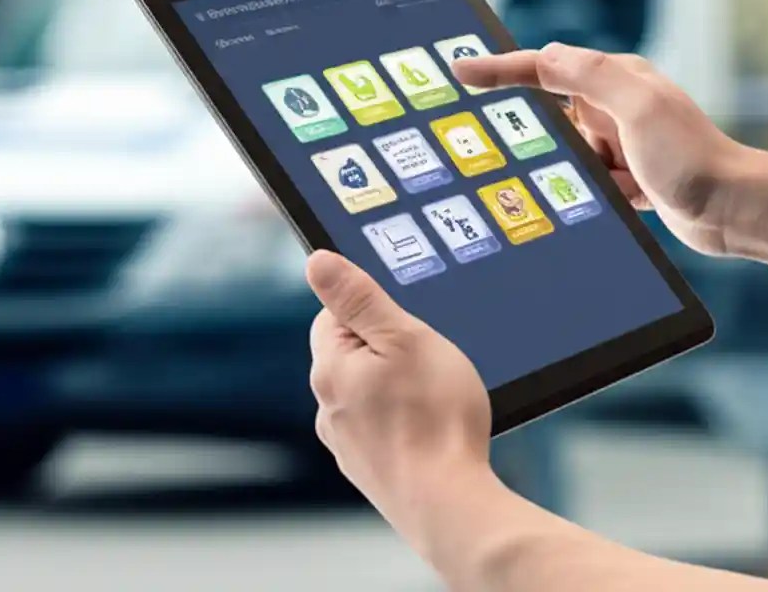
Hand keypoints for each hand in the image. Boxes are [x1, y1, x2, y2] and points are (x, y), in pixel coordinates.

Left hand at [305, 250, 493, 548]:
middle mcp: (329, 408)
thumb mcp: (404, 337)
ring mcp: (349, 444)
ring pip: (370, 395)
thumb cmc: (435, 419)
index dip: (372, 310)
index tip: (405, 321)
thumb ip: (360, 297)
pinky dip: (406, 425)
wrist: (450, 505)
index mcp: (331, 368)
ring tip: (436, 398)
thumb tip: (317, 261)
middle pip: (352, 355)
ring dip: (398, 390)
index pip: (333, 316)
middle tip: (428, 360)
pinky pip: (385, 431)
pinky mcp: (372, 471)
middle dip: (387, 350)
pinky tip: (434, 431)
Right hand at [454, 44, 748, 255]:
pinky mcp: (624, 180)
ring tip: (599, 182)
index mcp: (616, 80)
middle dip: (537, 136)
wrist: (732, 210)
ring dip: (569, 173)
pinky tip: (605, 201)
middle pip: (551, 115)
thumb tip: (543, 54)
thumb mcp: (636, 107)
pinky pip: (584, 183)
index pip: (545, 66)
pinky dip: (587, 194)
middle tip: (520, 147)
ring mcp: (620, 144)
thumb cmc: (692, 156)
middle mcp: (615, 107)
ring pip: (565, 155)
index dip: (500, 69)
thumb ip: (589, 76)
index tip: (459, 70)